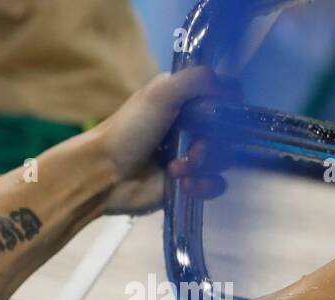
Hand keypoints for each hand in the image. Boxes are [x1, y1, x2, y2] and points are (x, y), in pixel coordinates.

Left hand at [94, 67, 236, 214]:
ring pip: (224, 158)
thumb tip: (229, 87)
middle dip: (214, 142)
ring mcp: (191, 154)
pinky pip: (216, 184)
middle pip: (230, 130)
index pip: (227, 96)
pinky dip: (205, 185)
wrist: (103, 174)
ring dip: (205, 164)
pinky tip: (184, 185)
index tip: (221, 115)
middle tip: (193, 149)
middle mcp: (192, 125)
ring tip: (176, 170)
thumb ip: (197, 79)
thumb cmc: (129, 130)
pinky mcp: (188, 181)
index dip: (230, 106)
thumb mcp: (161, 92)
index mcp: (186, 99)